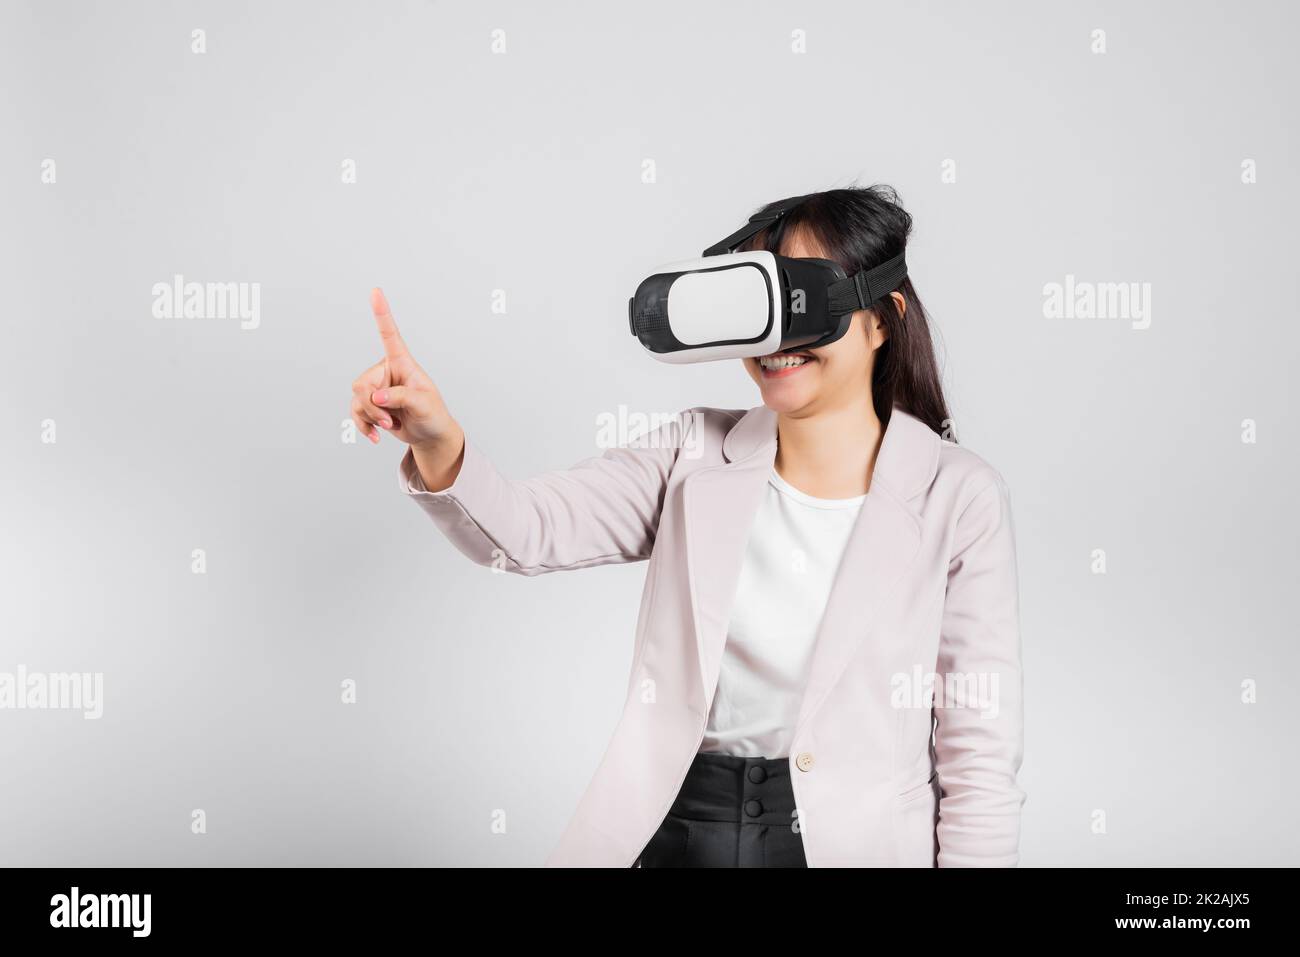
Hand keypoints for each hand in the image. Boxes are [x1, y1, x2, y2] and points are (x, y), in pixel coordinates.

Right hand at [350, 290, 464, 488]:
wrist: (429, 434)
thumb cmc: (433, 414)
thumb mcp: (425, 404)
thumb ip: (402, 397)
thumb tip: (376, 397)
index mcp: (402, 362)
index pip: (390, 335)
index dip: (382, 313)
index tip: (376, 291)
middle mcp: (385, 371)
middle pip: (362, 383)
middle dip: (373, 406)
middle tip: (390, 421)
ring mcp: (376, 387)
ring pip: (357, 399)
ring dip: (371, 418)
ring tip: (390, 426)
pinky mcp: (370, 403)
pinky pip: (356, 412)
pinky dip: (364, 426)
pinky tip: (376, 437)